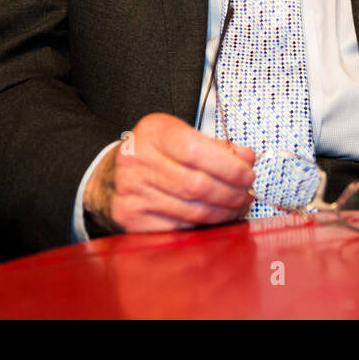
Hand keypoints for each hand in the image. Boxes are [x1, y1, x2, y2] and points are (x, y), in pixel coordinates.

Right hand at [83, 112, 255, 234]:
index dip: (229, 166)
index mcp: (153, 133)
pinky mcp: (132, 218)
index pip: (196, 150)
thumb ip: (216, 147)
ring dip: (223, 211)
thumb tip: (247, 158)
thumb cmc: (154, 154)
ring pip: (192, 209)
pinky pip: (180, 226)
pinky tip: (217, 218)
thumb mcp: (180, 137)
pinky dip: (204, 224)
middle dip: (231, 192)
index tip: (248, 174)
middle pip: (197, 184)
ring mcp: (132, 192)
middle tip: (247, 194)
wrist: (110, 177)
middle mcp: (137, 161)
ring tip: (238, 206)